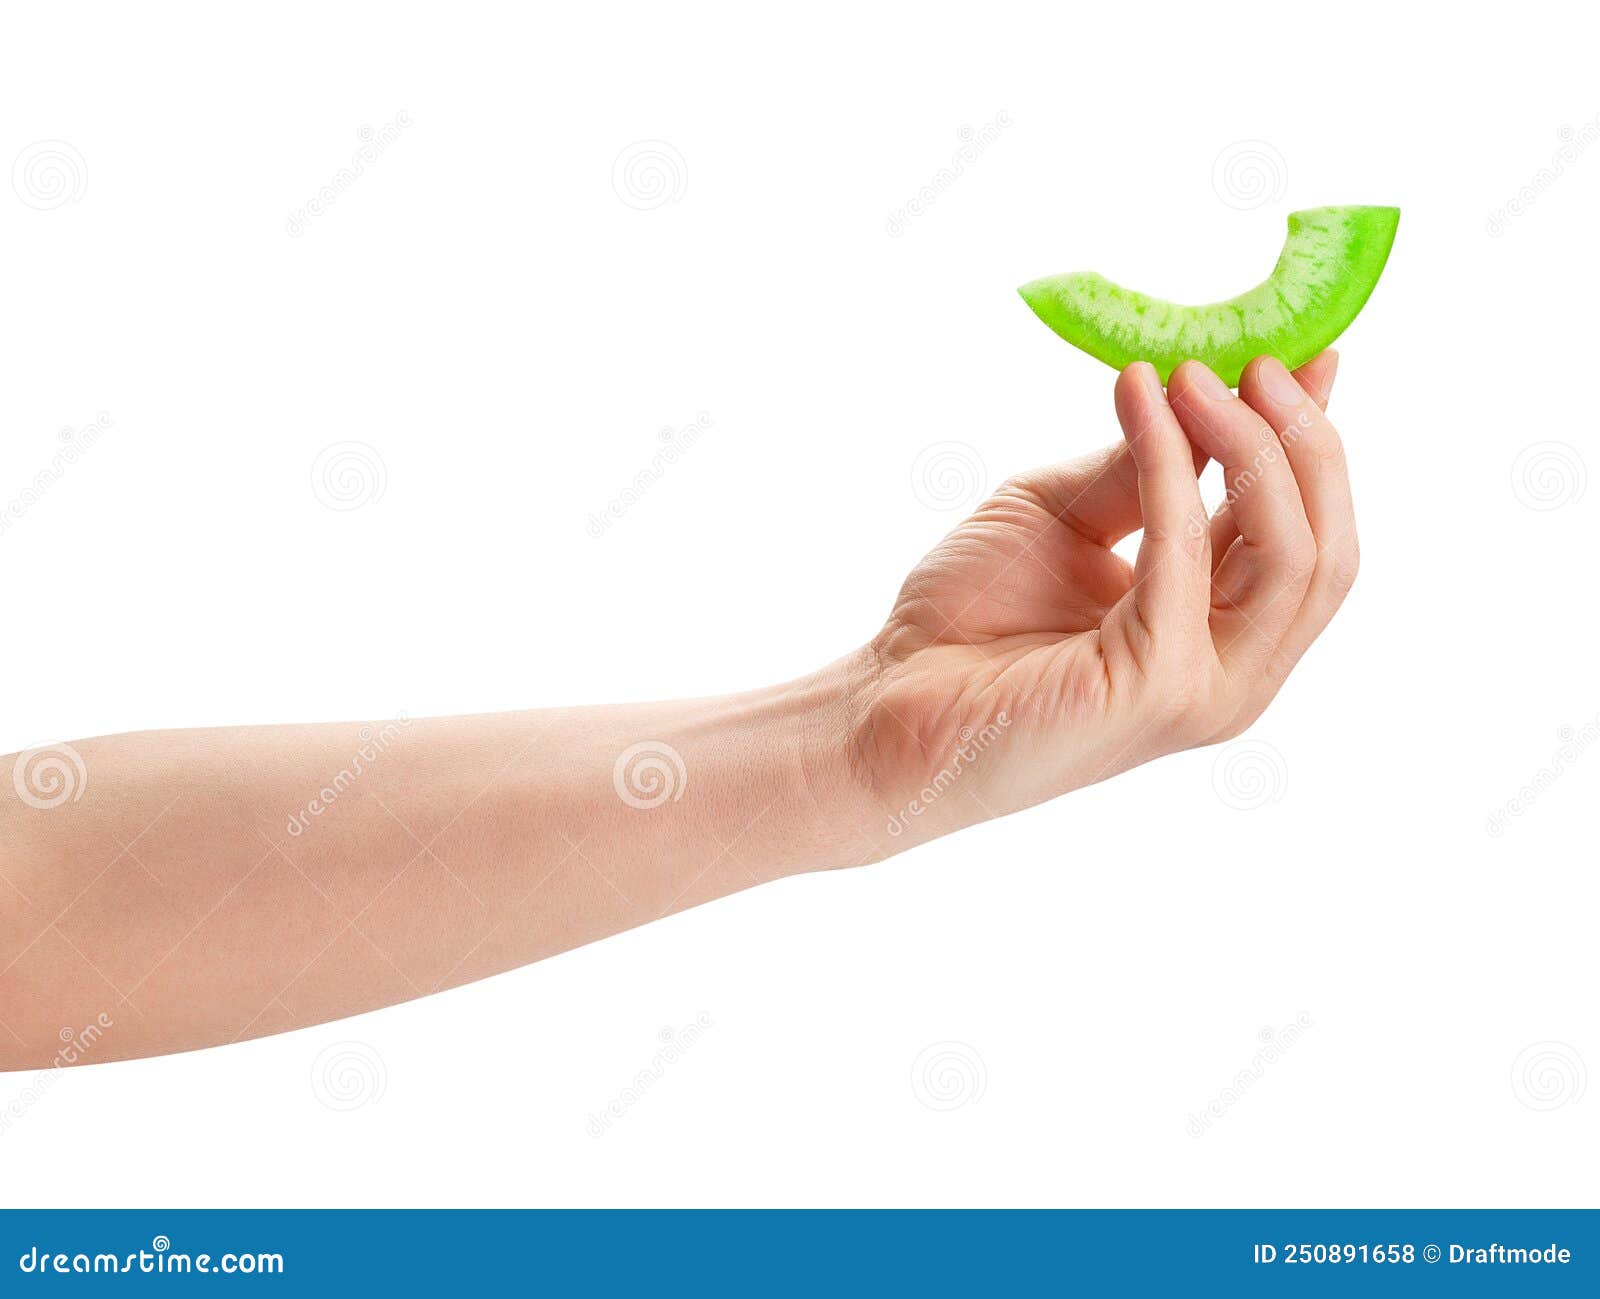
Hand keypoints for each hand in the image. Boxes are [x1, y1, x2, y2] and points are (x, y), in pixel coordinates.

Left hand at [849, 351, 1354, 846]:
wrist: (888, 702)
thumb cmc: (969, 618)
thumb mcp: (1067, 516)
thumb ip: (1141, 470)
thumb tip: (1199, 387)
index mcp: (1220, 631)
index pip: (1303, 530)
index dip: (1313, 440)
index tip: (1312, 353)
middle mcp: (1232, 669)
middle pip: (1324, 544)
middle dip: (1301, 440)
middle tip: (1259, 358)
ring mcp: (1204, 686)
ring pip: (1291, 552)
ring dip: (1249, 444)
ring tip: (1193, 372)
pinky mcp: (1160, 686)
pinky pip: (1185, 548)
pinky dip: (1170, 464)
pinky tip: (1141, 399)